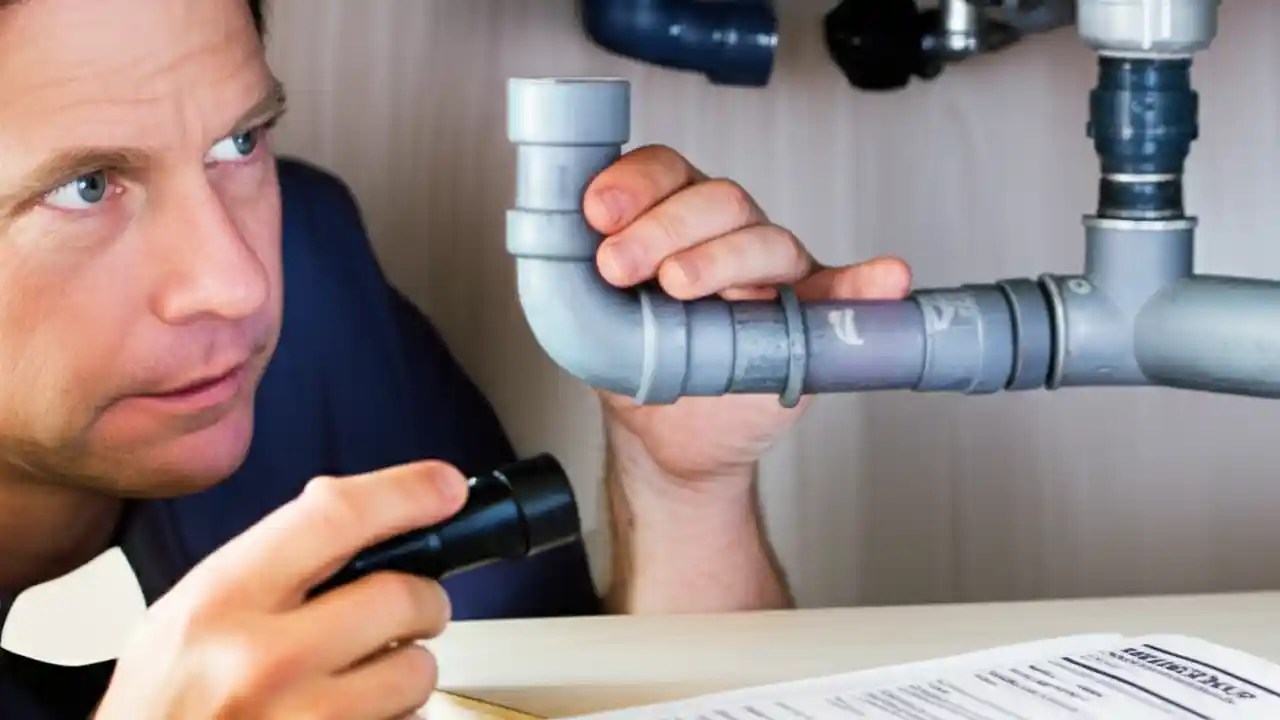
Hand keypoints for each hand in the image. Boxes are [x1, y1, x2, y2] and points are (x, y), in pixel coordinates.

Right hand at [94, 462, 467, 719]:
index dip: (405, 493)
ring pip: (416, 671)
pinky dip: (392, 716)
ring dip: (406, 669)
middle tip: (406, 609)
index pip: (334, 518)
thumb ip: (269, 560)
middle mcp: (261, 662)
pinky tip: (348, 714)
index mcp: (223, 602)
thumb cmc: (165, 700)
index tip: (443, 487)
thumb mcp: (191, 609)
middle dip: (421, 600)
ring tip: (361, 676)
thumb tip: (358, 509)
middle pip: (400, 597)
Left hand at [583, 145, 911, 486]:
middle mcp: (727, 236)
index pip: (664, 172)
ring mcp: (773, 275)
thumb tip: (558, 257)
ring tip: (684, 285)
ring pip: (764, 238)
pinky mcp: (809, 318)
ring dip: (724, 255)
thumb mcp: (593, 325)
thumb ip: (580, 287)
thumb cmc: (636, 369)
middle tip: (620, 266)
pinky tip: (886, 279)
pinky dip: (869, 286)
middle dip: (663, 227)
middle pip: (715, 199)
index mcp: (673, 222)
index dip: (633, 184)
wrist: (667, 440)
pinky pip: (847, 297)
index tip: (597, 214)